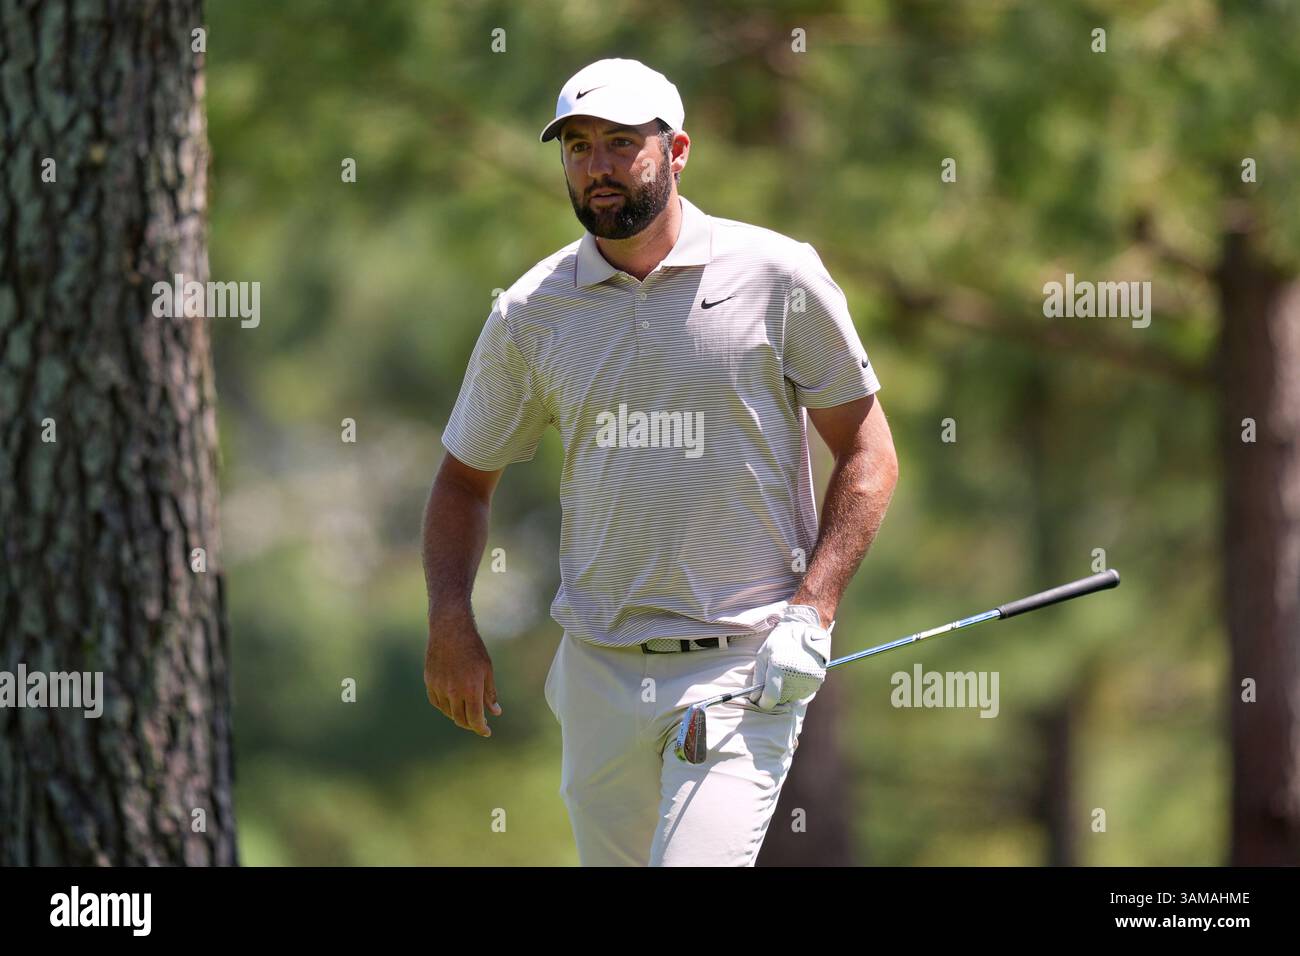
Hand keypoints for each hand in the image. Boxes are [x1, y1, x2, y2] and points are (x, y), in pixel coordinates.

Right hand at [424, 610, 501, 736]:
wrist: (450, 630)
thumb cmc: (473, 648)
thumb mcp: (487, 670)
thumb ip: (490, 693)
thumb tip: (495, 712)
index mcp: (471, 689)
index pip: (475, 719)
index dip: (481, 728)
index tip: (486, 731)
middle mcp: (453, 692)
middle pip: (460, 719)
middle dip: (471, 724)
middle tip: (478, 722)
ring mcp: (439, 687)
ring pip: (448, 712)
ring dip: (458, 715)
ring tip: (467, 711)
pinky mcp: (429, 682)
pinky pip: (437, 702)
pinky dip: (445, 706)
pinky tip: (452, 703)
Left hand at [750, 604, 830, 709]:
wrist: (806, 631)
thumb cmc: (780, 641)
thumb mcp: (763, 654)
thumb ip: (758, 677)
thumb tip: (754, 698)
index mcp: (779, 667)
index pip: (770, 697)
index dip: (763, 702)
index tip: (760, 700)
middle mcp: (795, 675)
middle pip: (781, 699)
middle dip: (774, 695)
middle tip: (773, 680)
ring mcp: (808, 679)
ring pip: (792, 698)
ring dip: (786, 692)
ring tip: (786, 674)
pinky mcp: (817, 681)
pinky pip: (803, 694)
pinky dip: (797, 689)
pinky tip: (795, 674)